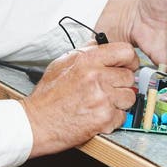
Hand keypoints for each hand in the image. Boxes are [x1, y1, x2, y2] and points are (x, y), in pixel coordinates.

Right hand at [22, 42, 138, 157]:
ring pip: (129, 97)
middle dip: (121, 84)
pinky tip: (98, 115)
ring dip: (119, 102)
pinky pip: (122, 116)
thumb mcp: (61, 63)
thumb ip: (84, 52)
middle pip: (129, 76)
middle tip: (109, 89)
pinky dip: (113, 118)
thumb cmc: (47, 96)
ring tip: (102, 103)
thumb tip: (99, 44)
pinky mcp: (104, 118)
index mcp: (87, 60)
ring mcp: (102, 98)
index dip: (129, 60)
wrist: (37, 122)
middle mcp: (96, 77)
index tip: (126, 66)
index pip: (125, 51)